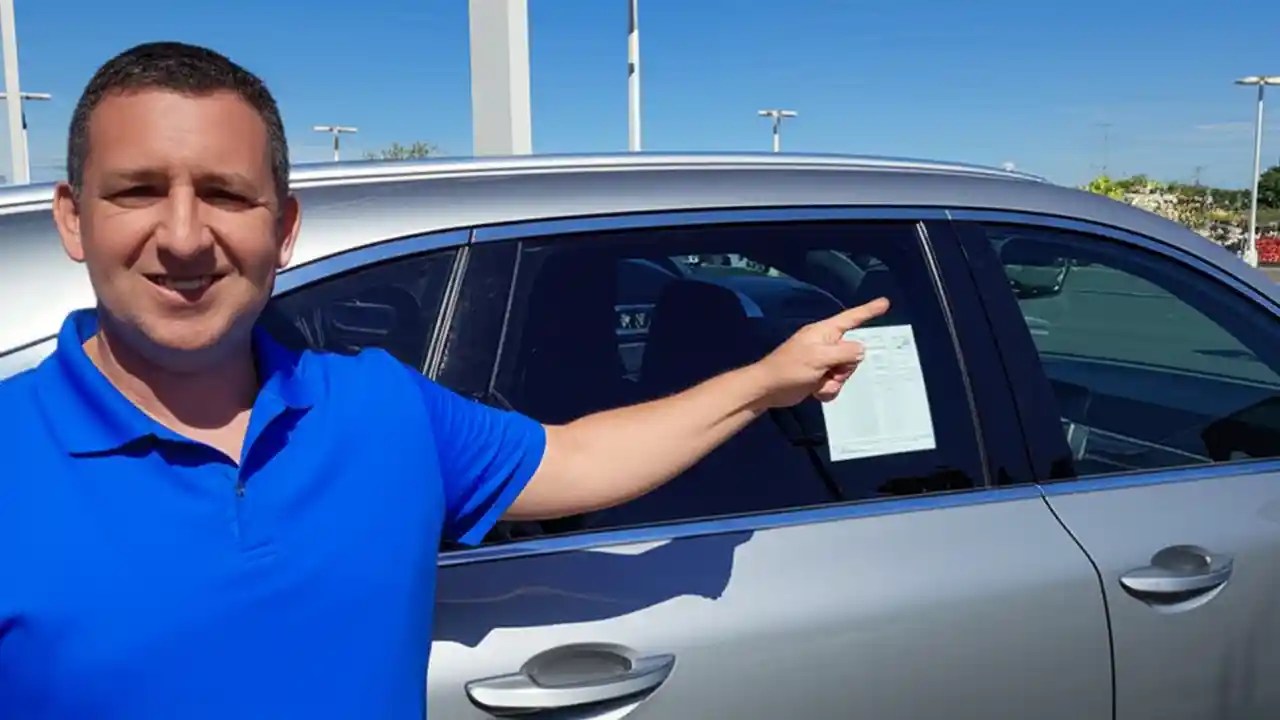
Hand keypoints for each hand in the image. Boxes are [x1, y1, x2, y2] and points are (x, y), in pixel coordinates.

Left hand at [753, 297, 890, 407]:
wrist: (768, 389)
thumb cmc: (790, 368)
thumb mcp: (819, 357)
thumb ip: (845, 352)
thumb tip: (860, 350)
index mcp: (825, 332)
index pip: (852, 318)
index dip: (869, 311)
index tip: (885, 303)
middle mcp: (826, 344)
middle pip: (853, 353)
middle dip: (844, 368)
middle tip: (828, 371)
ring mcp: (823, 361)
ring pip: (846, 372)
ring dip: (834, 382)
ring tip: (818, 382)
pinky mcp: (819, 377)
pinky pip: (836, 384)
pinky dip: (828, 390)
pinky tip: (815, 392)